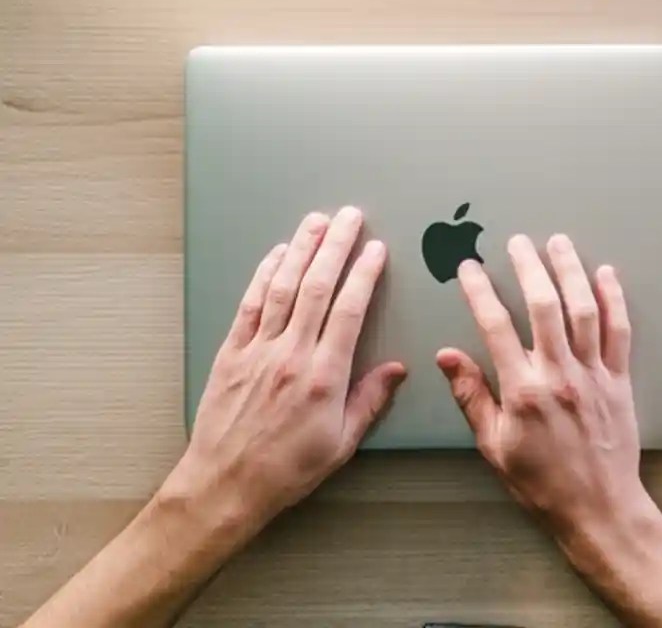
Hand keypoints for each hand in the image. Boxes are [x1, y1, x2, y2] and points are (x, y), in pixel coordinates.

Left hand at [166, 207, 406, 534]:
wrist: (225, 485)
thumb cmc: (287, 471)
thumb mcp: (342, 443)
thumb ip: (370, 400)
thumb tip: (397, 369)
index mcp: (324, 376)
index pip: (349, 311)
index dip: (364, 274)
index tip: (376, 249)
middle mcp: (290, 355)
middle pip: (316, 286)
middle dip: (335, 246)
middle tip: (350, 216)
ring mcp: (258, 351)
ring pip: (283, 287)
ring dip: (301, 249)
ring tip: (316, 221)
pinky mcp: (232, 354)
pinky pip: (250, 305)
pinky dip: (264, 275)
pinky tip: (277, 255)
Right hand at [437, 234, 649, 538]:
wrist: (597, 507)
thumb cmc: (541, 483)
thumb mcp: (494, 446)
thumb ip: (472, 396)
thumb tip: (447, 357)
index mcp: (522, 391)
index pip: (495, 326)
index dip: (480, 291)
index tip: (469, 268)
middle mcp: (559, 375)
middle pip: (544, 306)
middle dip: (529, 267)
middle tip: (518, 242)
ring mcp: (594, 375)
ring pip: (584, 310)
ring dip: (571, 271)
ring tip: (559, 243)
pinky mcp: (619, 380)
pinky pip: (619, 331)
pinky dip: (614, 299)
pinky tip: (606, 275)